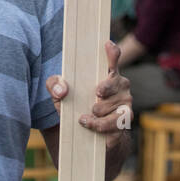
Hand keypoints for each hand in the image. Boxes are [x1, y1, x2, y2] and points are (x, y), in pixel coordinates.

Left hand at [46, 40, 133, 160]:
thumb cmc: (75, 105)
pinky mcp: (125, 119)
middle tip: (96, 93)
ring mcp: (125, 101)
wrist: (87, 135)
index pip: (113, 57)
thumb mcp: (59, 94)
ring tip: (83, 118)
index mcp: (106, 72)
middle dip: (105, 88)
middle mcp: (120, 84)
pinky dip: (100, 125)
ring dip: (97, 111)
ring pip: (112, 104)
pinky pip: (115, 122)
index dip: (112, 51)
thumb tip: (62, 90)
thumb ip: (54, 85)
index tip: (107, 45)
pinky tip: (88, 124)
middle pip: (114, 81)